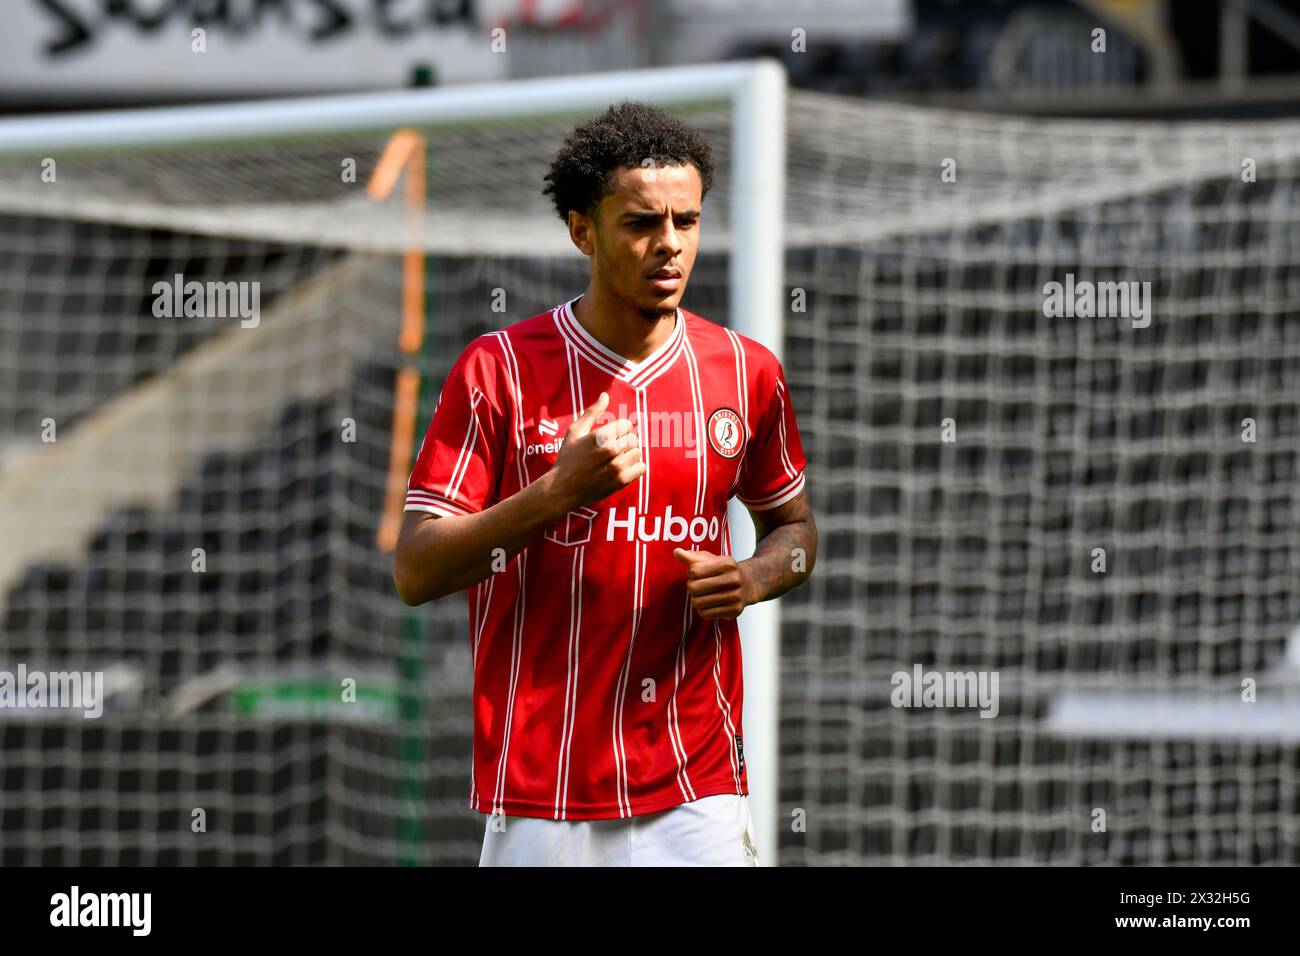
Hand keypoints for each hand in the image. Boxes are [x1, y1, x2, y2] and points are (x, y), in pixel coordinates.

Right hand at [549, 392, 644, 511]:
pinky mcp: (621, 481)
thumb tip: (605, 395)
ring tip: (616, 459)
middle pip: (634, 438)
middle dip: (624, 441)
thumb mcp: (575, 431)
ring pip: (638, 452)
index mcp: (602, 435)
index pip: (627, 424)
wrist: (562, 488)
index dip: (620, 429)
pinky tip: (623, 468)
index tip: (611, 436)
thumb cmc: (567, 458)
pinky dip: (635, 467)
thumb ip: (592, 412)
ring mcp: (618, 467)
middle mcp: (612, 450)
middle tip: (612, 449)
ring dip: (629, 454)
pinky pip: (642, 468)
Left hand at [673, 548, 754, 619]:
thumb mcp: (710, 560)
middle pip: (694, 588)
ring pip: (698, 602)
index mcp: (727, 563)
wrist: (747, 584)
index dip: (691, 573)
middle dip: (692, 587)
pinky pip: (706, 614)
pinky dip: (702, 610)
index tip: (696, 573)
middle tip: (697, 586)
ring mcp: (736, 596)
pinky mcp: (735, 610)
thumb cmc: (723, 571)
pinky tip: (708, 604)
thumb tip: (676, 552)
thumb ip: (692, 557)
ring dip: (696, 599)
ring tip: (702, 595)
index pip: (694, 571)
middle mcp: (734, 579)